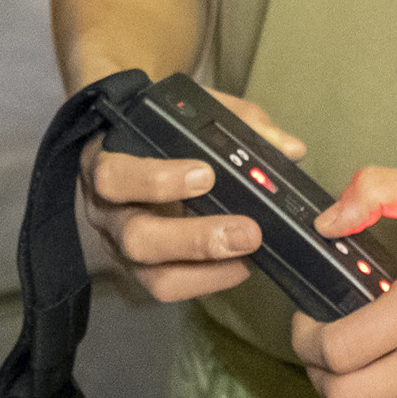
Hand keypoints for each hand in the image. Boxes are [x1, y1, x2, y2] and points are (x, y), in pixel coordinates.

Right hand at [81, 90, 306, 302]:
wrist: (129, 139)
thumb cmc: (159, 126)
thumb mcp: (190, 110)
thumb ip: (238, 121)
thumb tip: (289, 148)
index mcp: (107, 162)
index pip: (114, 177)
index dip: (158, 180)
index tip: (207, 174)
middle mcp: (107, 211)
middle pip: (136, 238)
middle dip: (195, 238)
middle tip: (247, 232)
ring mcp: (121, 246)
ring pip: (152, 274)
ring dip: (206, 269)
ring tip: (249, 254)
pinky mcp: (141, 269)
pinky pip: (169, 286)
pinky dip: (208, 280)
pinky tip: (241, 265)